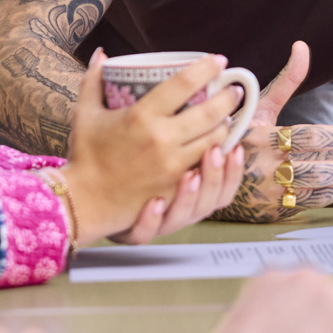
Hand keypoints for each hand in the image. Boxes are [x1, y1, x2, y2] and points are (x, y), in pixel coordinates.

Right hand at [63, 50, 241, 241]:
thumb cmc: (86, 156)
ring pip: (215, 141)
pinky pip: (208, 168)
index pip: (185, 83)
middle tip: (234, 91)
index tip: (218, 61)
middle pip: (211, 112)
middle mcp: (162, 139)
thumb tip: (101, 53)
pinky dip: (219, 156)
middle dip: (228, 98)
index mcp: (142, 116)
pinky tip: (221, 147)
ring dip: (226, 127)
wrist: (85, 201)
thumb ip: (92, 80)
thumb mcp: (85, 113)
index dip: (206, 68)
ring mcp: (173, 166)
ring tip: (227, 119)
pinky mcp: (177, 187)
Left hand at [110, 143, 246, 243]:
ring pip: (183, 218)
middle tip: (214, 150)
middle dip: (216, 176)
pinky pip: (146, 232)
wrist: (97, 202)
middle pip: (211, 201)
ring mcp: (159, 221)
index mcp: (192, 191)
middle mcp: (181, 208)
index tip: (235, 147)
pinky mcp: (134, 232)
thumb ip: (183, 131)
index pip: (223, 185)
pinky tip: (153, 202)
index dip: (233, 170)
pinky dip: (152, 220)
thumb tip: (195, 99)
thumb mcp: (162, 154)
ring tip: (190, 175)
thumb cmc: (133, 174)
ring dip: (190, 197)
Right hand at [217, 42, 332, 221]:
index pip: (311, 138)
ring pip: (313, 189)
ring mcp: (265, 192)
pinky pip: (305, 204)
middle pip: (317, 168)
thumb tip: (302, 46)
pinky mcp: (267, 210)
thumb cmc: (238, 133)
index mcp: (263, 137)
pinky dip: (327, 196)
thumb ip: (287, 81)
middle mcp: (264, 166)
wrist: (204, 172)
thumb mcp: (258, 106)